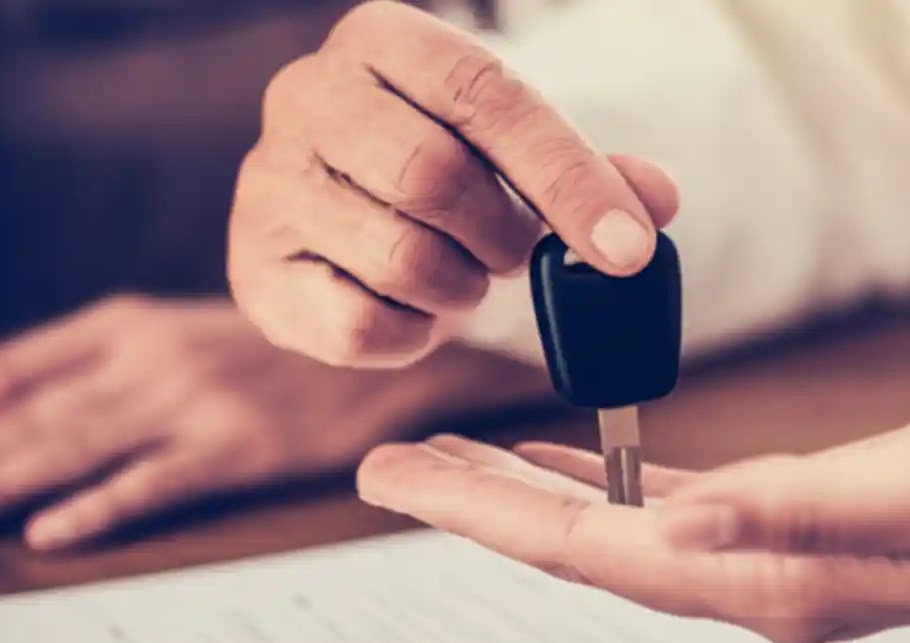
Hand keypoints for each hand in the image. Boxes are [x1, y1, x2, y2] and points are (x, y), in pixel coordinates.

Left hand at [0, 295, 538, 550]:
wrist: (385, 345)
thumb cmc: (278, 344)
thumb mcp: (189, 326)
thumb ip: (115, 355)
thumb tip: (25, 408)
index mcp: (135, 322)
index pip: (15, 368)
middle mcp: (155, 354)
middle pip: (29, 415)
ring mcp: (197, 399)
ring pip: (74, 448)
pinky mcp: (242, 444)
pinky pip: (156, 480)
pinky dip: (98, 507)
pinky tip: (51, 534)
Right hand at [228, 0, 679, 367]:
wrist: (335, 214)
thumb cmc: (438, 166)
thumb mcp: (513, 149)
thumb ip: (590, 171)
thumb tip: (656, 203)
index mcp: (380, 40)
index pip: (486, 96)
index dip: (567, 177)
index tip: (627, 249)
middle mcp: (306, 96)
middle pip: (432, 175)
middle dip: (503, 235)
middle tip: (520, 255)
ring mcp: (268, 184)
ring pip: (401, 257)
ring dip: (462, 287)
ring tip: (463, 273)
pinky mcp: (253, 271)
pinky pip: (362, 326)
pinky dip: (414, 334)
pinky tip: (412, 307)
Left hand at [357, 348, 909, 642]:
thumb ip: (806, 512)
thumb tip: (680, 525)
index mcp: (780, 582)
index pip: (595, 554)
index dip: (486, 517)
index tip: (398, 478)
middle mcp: (764, 578)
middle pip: (583, 546)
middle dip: (479, 506)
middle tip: (387, 464)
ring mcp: (781, 550)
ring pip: (617, 525)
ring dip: (530, 493)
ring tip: (455, 460)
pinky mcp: (804, 512)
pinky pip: (673, 501)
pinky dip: (607, 479)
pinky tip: (576, 461)